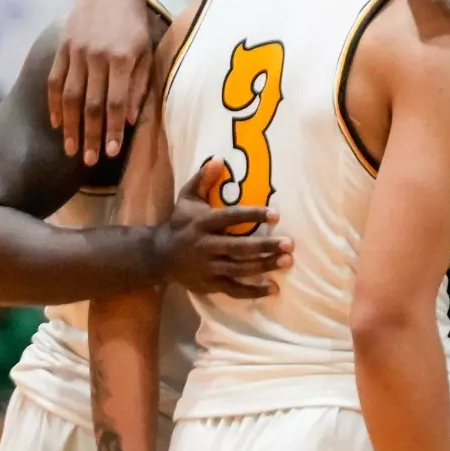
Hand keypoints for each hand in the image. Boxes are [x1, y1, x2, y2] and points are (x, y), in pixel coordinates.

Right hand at [49, 0, 156, 166]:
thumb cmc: (136, 23)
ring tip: (71, 149)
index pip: (115, 103)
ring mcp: (76, 51)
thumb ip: (140, 86)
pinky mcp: (62, 46)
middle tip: (87, 161)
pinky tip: (56, 123)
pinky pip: (55, 80)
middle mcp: (97, 55)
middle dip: (89, 136)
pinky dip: (55, 104)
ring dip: (70, 126)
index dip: (111, 130)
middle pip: (91, 104)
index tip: (109, 153)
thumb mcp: (148, 51)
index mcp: (123, 58)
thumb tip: (127, 121)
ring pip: (70, 96)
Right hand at [154, 159, 292, 296]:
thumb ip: (203, 178)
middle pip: (239, 247)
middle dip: (265, 246)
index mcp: (203, 223)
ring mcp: (208, 267)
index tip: (276, 215)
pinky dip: (253, 292)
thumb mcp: (187, 198)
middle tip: (290, 244)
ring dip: (265, 266)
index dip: (254, 215)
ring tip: (287, 262)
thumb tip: (219, 158)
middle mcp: (206, 246)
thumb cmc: (180, 223)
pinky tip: (274, 289)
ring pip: (240, 269)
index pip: (231, 217)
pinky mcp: (210, 285)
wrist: (159, 256)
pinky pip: (234, 290)